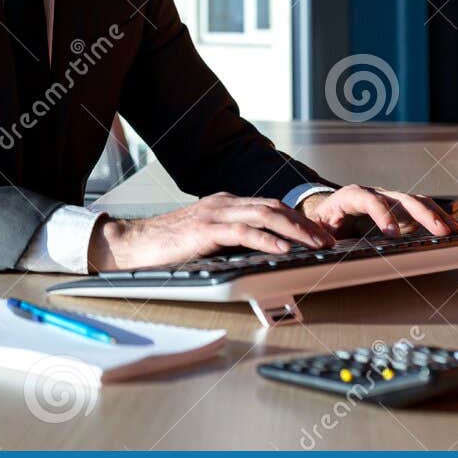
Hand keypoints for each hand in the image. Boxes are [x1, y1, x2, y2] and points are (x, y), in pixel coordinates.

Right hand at [87, 192, 334, 272]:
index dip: (296, 219)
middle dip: (304, 223)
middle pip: (273, 207)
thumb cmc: (164, 246)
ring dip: (295, 230)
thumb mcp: (203, 239)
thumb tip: (259, 253)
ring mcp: (213, 214)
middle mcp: (221, 203)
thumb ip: (228, 239)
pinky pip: (243, 232)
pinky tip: (283, 248)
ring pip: (264, 215)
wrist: (130, 245)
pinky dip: (267, 239)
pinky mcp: (204, 230)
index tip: (317, 234)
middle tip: (327, 239)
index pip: (268, 206)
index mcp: (222, 204)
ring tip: (316, 243)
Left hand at [298, 184, 457, 238]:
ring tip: (455, 231)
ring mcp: (390, 200)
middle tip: (439, 231)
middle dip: (422, 214)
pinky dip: (438, 219)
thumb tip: (325, 246)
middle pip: (401, 198)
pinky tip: (453, 230)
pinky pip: (422, 210)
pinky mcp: (400, 210)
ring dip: (437, 216)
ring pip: (416, 202)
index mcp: (351, 196)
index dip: (381, 213)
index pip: (368, 200)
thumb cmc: (323, 220)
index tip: (390, 233)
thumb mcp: (316, 227)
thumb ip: (319, 235)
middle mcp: (375, 194)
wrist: (327, 210)